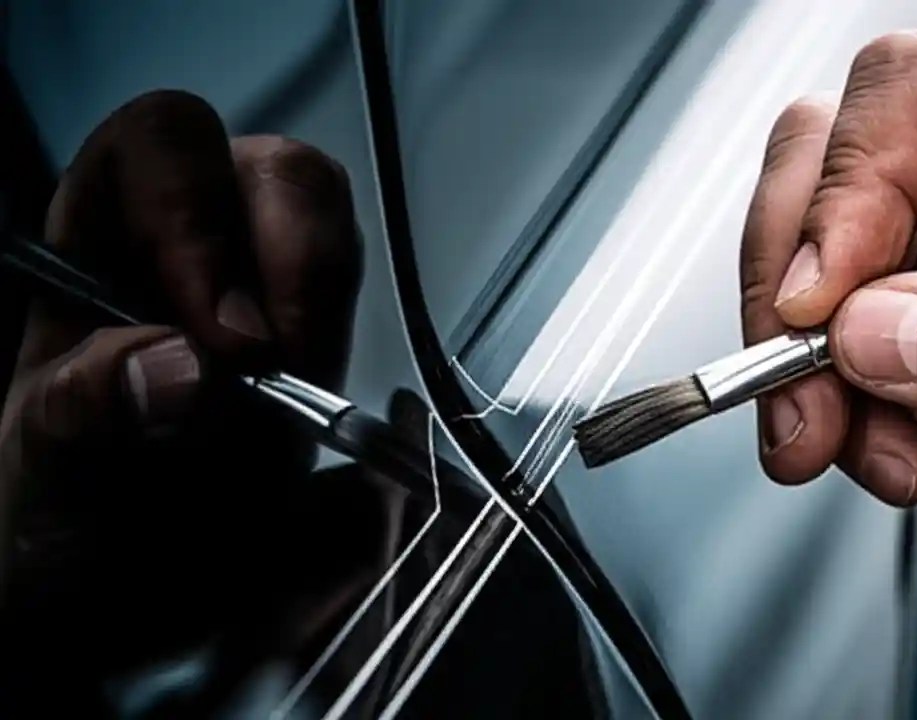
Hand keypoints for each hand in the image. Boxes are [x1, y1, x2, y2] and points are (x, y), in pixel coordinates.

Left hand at [0, 91, 361, 668]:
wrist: (117, 626)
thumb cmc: (54, 537)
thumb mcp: (36, 483)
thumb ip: (81, 415)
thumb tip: (176, 363)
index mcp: (93, 250)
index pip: (161, 148)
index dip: (203, 216)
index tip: (227, 341)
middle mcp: (192, 258)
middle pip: (278, 174)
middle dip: (297, 267)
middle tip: (283, 373)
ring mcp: (269, 310)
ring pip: (335, 244)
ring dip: (327, 328)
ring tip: (292, 419)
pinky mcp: (325, 369)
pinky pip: (373, 338)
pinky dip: (372, 392)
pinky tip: (320, 450)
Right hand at [740, 31, 916, 647]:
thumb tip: (867, 326)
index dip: (855, 180)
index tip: (831, 295)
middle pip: (829, 162)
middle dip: (796, 278)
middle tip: (811, 371)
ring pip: (799, 261)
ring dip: (796, 361)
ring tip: (848, 439)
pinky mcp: (907, 350)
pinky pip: (809, 352)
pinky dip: (811, 409)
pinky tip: (875, 455)